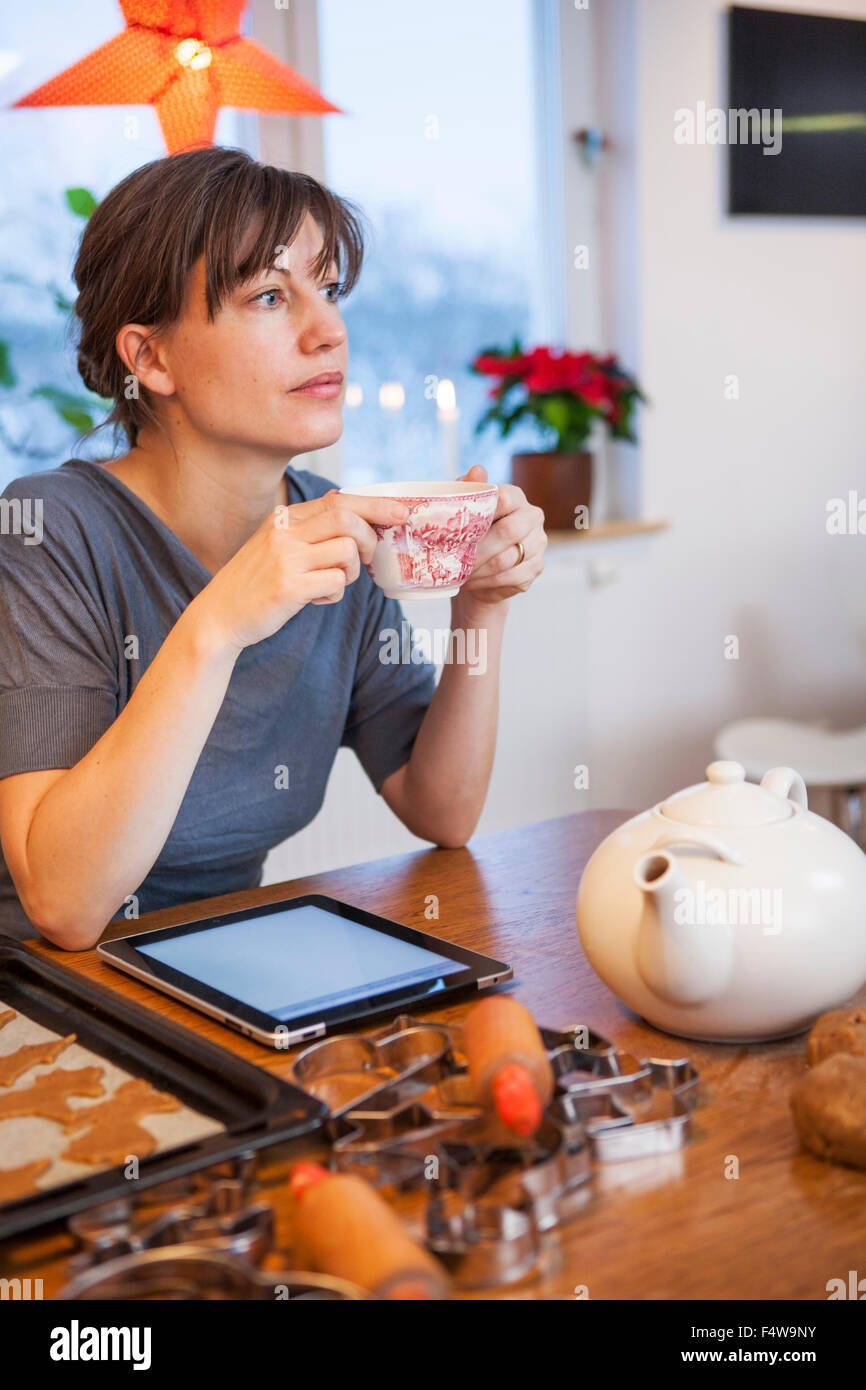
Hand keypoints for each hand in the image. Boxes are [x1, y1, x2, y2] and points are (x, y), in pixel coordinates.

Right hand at [188, 489, 408, 652]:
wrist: (217, 616)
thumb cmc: (254, 583)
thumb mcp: (276, 544)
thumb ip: (309, 528)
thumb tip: (354, 513)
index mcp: (283, 518)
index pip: (339, 500)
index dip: (376, 505)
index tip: (401, 513)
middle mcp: (283, 532)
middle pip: (346, 519)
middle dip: (371, 538)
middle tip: (370, 558)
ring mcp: (285, 559)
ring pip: (346, 551)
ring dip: (352, 571)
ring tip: (334, 582)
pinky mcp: (287, 588)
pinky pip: (334, 584)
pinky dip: (335, 595)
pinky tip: (316, 600)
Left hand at [455, 464, 546, 607]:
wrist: (479, 570)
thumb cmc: (470, 533)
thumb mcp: (463, 509)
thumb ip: (468, 488)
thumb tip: (478, 470)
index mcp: (516, 497)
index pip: (505, 499)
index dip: (483, 512)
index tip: (461, 526)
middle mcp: (533, 517)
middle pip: (509, 531)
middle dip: (479, 547)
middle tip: (456, 558)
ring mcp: (538, 544)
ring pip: (508, 559)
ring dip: (480, 568)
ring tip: (461, 572)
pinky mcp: (535, 568)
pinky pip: (510, 577)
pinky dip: (486, 582)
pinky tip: (472, 582)